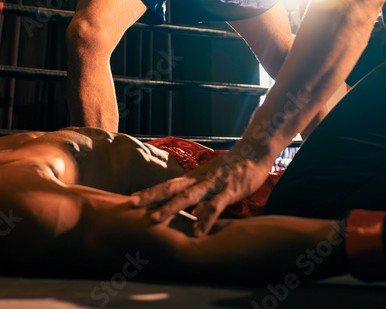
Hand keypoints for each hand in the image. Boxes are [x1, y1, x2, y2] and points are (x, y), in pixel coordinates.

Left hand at [130, 148, 274, 235]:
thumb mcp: (211, 179)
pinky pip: (215, 206)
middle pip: (171, 188)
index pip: (167, 185)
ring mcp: (213, 184)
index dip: (149, 193)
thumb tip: (187, 209)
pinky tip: (198, 233)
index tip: (130, 201)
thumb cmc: (233, 168)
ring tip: (155, 219)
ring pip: (188, 196)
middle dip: (150, 197)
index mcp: (194, 178)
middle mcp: (200, 180)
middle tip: (131, 205)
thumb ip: (199, 192)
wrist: (255, 152)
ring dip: (170, 207)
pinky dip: (205, 219)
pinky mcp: (229, 190)